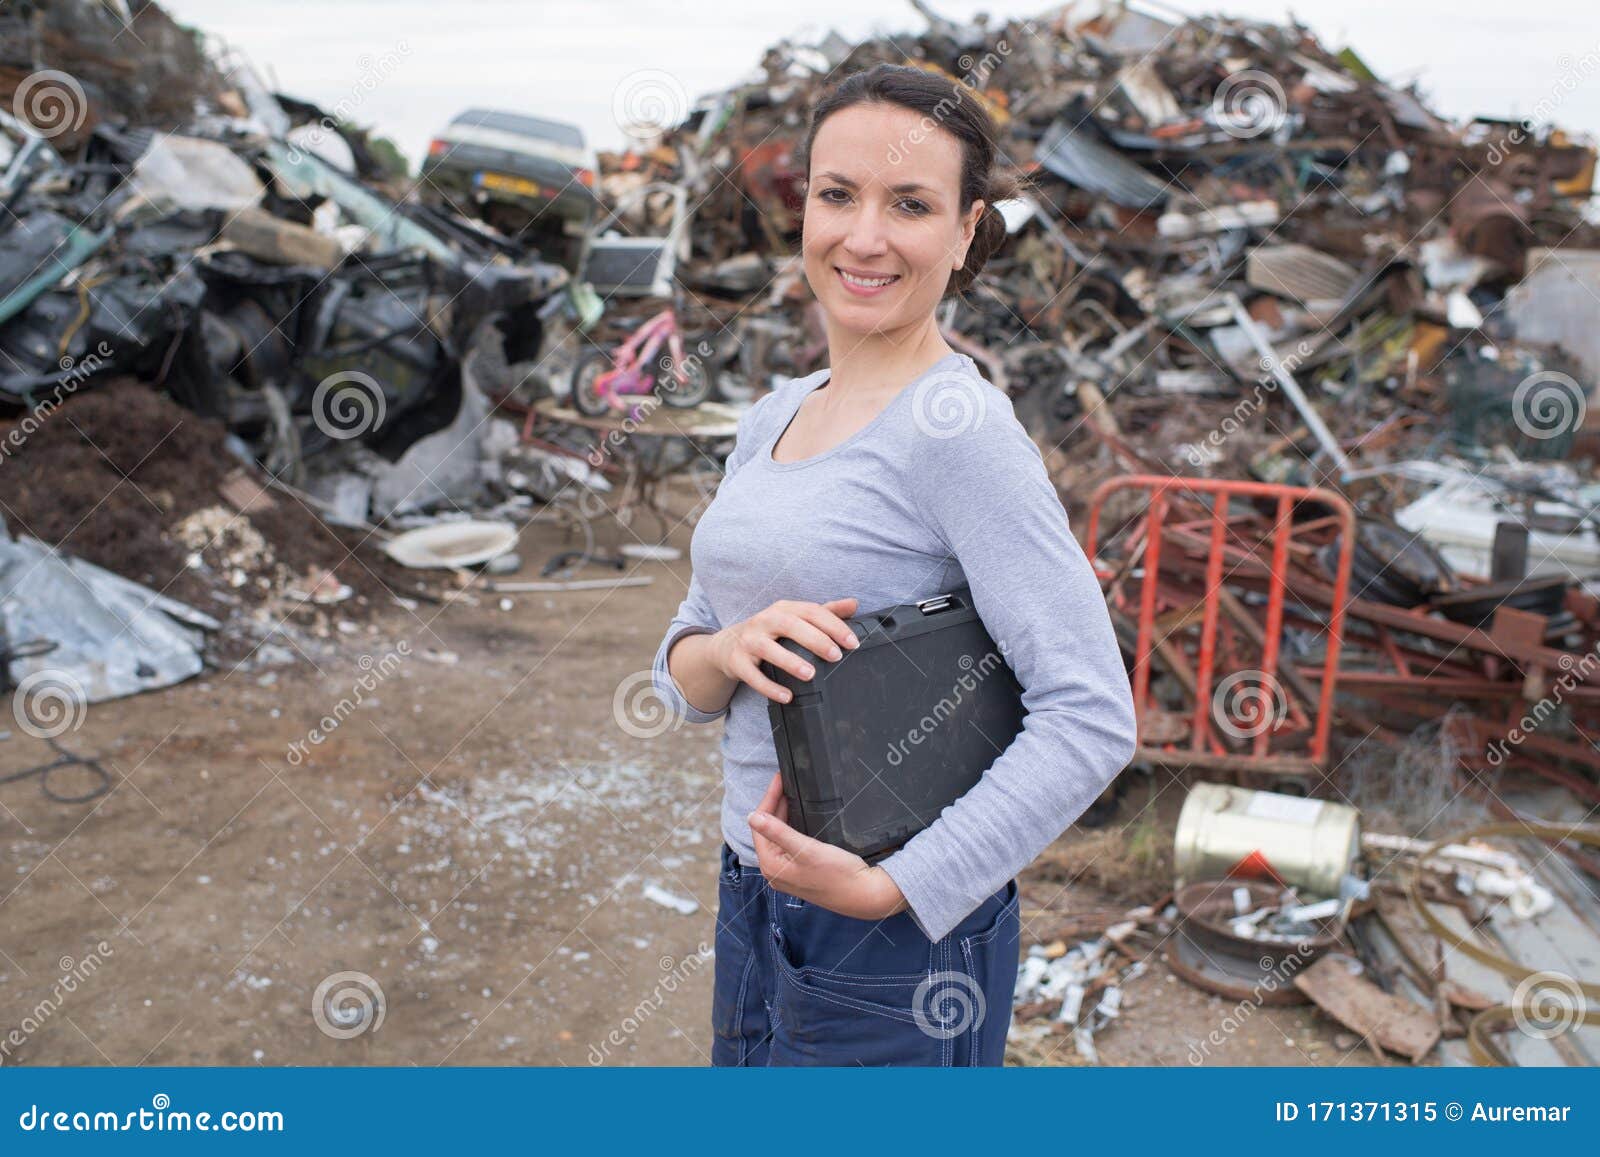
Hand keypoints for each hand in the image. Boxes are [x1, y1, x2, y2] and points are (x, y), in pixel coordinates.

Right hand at [710, 597, 859, 703]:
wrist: (727, 646)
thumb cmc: (769, 632)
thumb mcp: (795, 618)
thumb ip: (824, 612)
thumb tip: (853, 603)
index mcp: (783, 609)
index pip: (811, 611)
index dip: (833, 625)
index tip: (852, 642)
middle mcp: (764, 620)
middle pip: (790, 625)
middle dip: (815, 640)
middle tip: (836, 656)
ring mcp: (749, 641)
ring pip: (768, 648)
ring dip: (790, 661)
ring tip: (810, 674)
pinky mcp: (737, 661)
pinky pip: (753, 676)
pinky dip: (769, 687)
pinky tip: (787, 696)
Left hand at [748, 774, 906, 919]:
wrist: (864, 895)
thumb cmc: (837, 874)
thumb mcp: (806, 849)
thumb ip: (778, 832)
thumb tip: (751, 816)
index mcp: (771, 865)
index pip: (760, 826)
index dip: (768, 800)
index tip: (778, 780)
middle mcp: (776, 871)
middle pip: (768, 831)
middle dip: (775, 806)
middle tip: (784, 783)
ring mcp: (788, 872)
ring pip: (779, 837)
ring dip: (783, 816)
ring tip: (789, 793)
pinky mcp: (802, 871)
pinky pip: (789, 844)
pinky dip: (791, 827)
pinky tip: (798, 816)